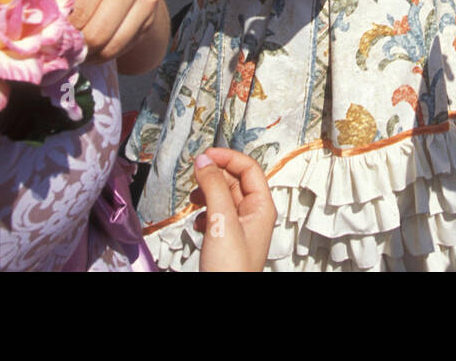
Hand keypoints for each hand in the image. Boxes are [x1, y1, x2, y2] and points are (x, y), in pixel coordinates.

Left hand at [63, 0, 164, 64]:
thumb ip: (57, 0)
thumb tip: (41, 27)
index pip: (80, 10)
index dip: (65, 30)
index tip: (54, 38)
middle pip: (97, 30)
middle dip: (78, 46)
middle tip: (65, 50)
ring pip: (109, 43)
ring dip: (89, 54)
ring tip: (77, 52)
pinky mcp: (151, 18)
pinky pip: (121, 48)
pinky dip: (103, 56)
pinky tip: (93, 52)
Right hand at [191, 148, 276, 271]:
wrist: (224, 301)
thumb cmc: (231, 270)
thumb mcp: (221, 221)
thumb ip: (214, 187)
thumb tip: (204, 161)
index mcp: (262, 207)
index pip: (249, 168)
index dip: (227, 157)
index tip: (206, 155)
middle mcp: (254, 215)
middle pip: (235, 181)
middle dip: (214, 174)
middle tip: (195, 171)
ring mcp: (240, 229)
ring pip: (224, 198)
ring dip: (207, 193)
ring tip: (194, 197)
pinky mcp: (226, 241)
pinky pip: (216, 215)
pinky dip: (204, 212)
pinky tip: (197, 221)